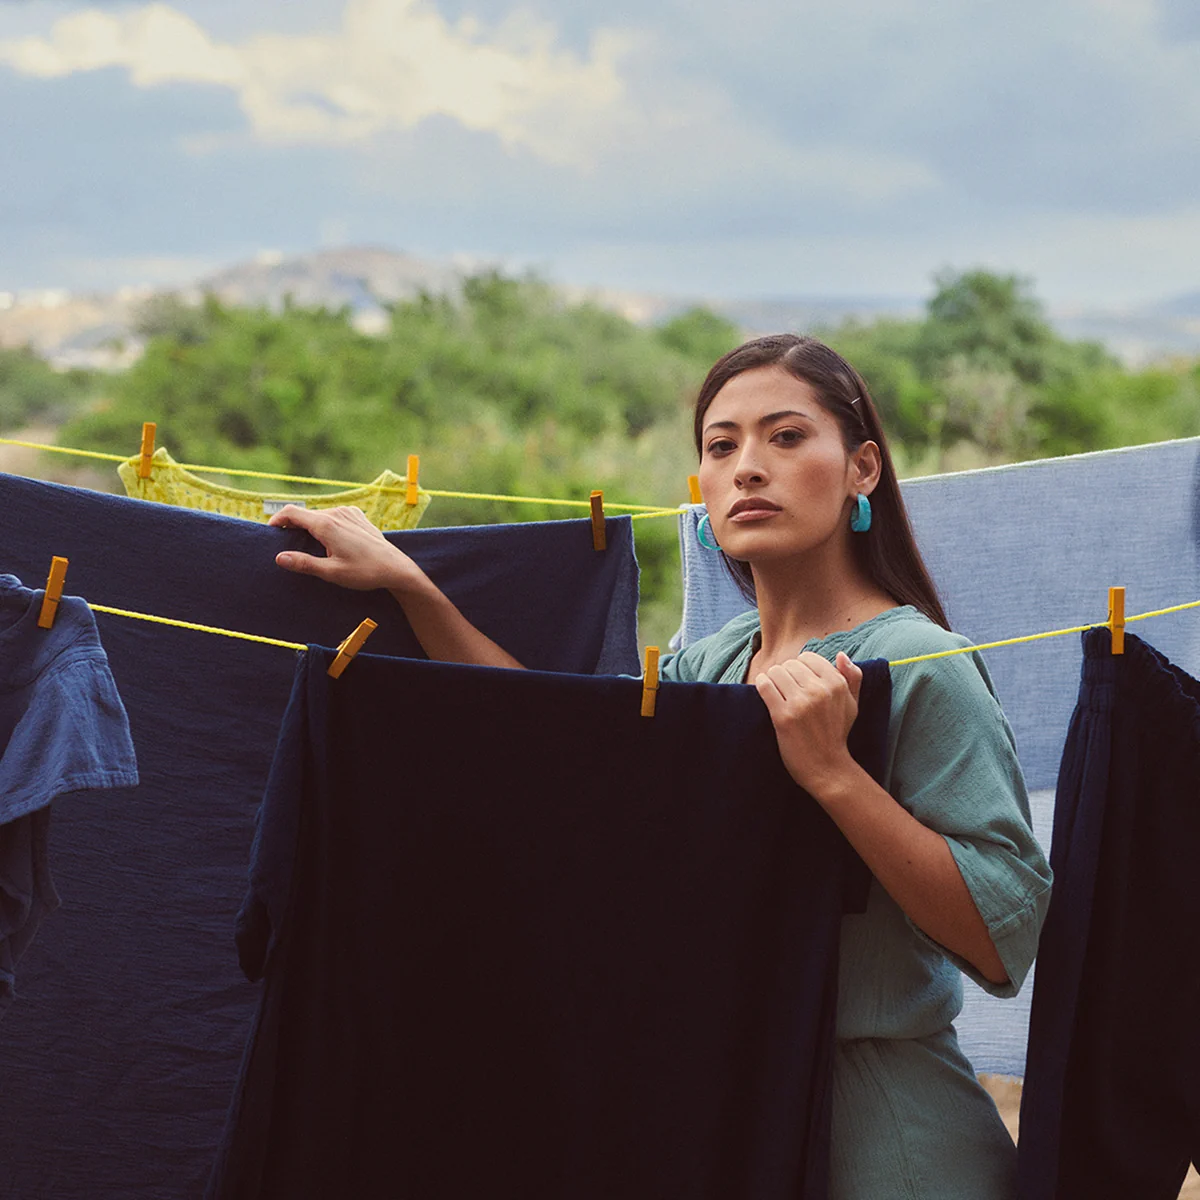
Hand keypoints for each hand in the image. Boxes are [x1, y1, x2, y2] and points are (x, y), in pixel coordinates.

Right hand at [269, 505, 427, 593]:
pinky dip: (326, 525)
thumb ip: (304, 564)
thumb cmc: (365, 572)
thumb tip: (279, 558)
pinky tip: (330, 543)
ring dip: (310, 527)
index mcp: (326, 525)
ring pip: (320, 515)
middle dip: (293, 526)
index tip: (270, 532)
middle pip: (305, 514)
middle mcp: (336, 513)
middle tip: (286, 545)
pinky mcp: (357, 516)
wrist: (396, 568)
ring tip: (308, 547)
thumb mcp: (332, 573)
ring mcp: (348, 513)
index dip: (277, 520)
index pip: (292, 512)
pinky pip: (334, 516)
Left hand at [754, 651, 863, 798]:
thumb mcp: (852, 705)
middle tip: (787, 690)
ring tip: (777, 692)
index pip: (808, 657)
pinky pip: (765, 686)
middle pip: (790, 664)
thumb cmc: (837, 734)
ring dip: (772, 679)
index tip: (799, 681)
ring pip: (776, 672)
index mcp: (837, 684)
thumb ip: (852, 678)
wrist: (826, 768)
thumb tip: (841, 655)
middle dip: (786, 674)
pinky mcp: (783, 716)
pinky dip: (762, 685)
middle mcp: (820, 691)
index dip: (801, 667)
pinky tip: (765, 691)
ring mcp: (801, 703)